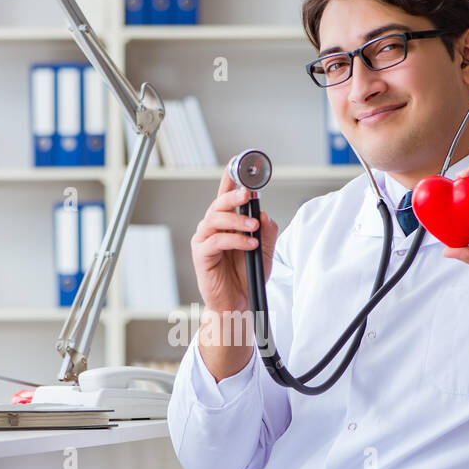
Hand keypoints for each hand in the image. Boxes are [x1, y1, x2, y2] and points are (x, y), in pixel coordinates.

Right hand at [191, 170, 278, 314]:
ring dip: (236, 220)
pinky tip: (249, 244)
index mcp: (226, 223)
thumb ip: (267, 231)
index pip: (226, 195)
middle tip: (248, 195)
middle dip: (233, 196)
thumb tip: (264, 214)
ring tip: (253, 227)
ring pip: (215, 219)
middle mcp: (212, 228)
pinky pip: (216, 241)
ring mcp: (204, 241)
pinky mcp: (201, 256)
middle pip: (218, 203)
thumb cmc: (247, 276)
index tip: (237, 164)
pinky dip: (234, 240)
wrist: (238, 303)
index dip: (230, 179)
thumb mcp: (265, 250)